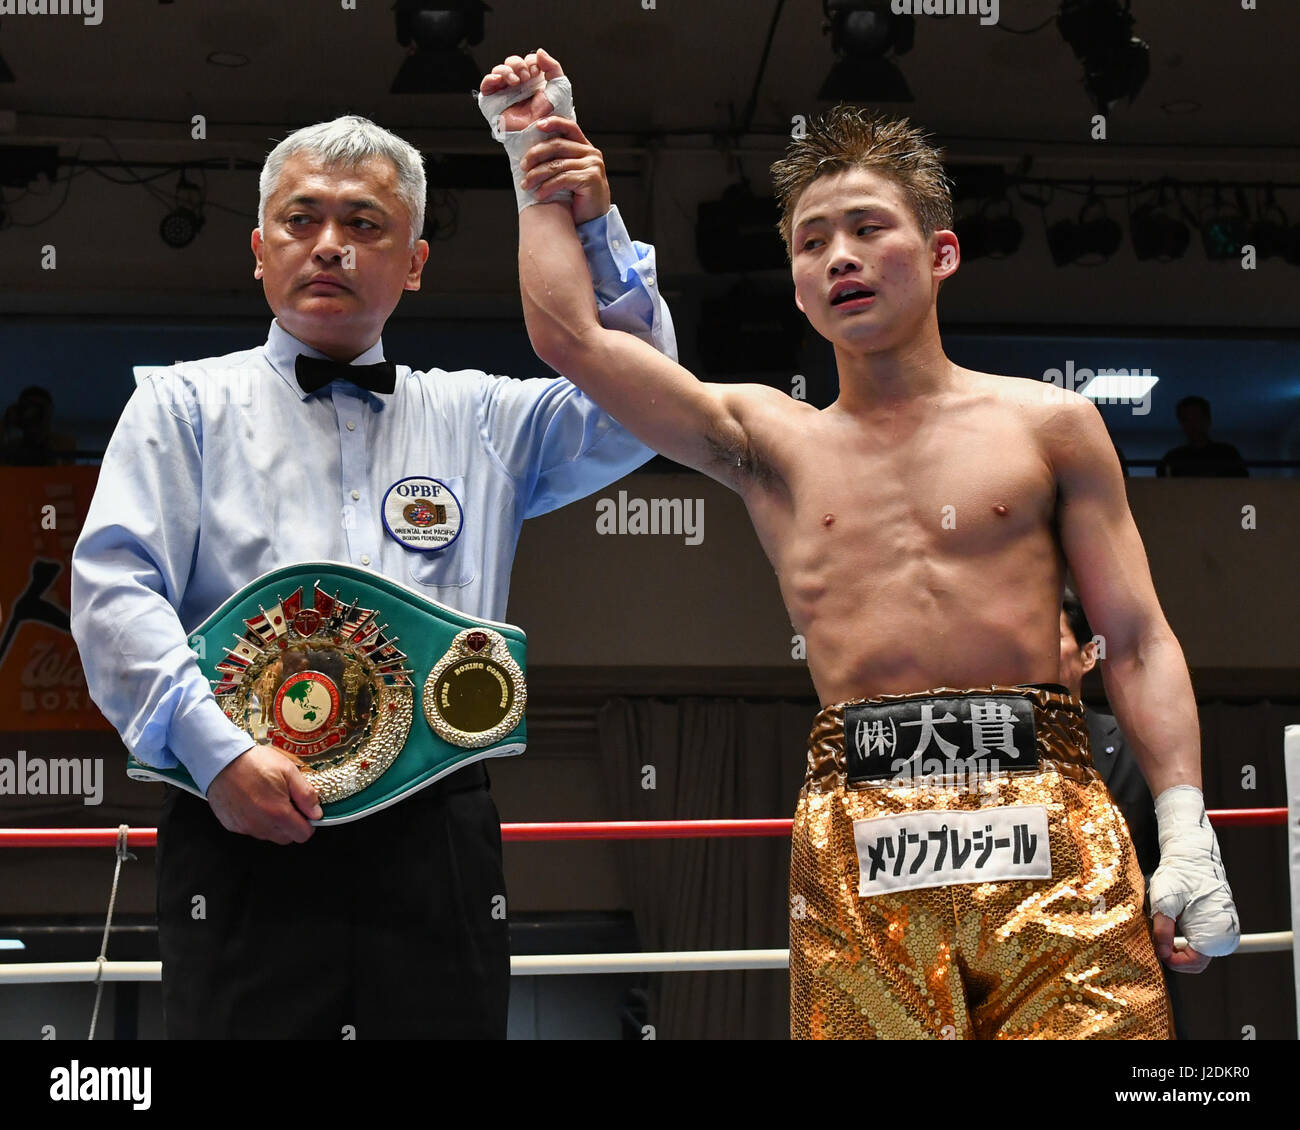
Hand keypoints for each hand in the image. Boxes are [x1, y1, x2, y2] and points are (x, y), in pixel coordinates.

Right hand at [206, 742, 321, 843]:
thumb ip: (305, 795)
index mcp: (278, 813)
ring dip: (274, 823)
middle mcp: (260, 825)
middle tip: (288, 803)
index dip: (308, 823)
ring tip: (269, 800)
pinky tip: (254, 802)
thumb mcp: (288, 771)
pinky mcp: (232, 825)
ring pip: (269, 835)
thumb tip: (316, 813)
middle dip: (292, 824)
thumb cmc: (253, 762)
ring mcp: (245, 827)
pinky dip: (257, 821)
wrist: (221, 760)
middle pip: (286, 838)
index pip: (302, 835)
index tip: (305, 812)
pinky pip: (251, 830)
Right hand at [480, 47, 562, 131]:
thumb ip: (553, 66)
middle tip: (527, 78)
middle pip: (512, 62)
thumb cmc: (552, 116)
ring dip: (508, 70)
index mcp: (534, 82)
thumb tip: (540, 52)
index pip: (527, 61)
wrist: (540, 132)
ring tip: (516, 82)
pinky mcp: (494, 102)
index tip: (536, 72)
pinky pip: (486, 84)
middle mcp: (519, 87)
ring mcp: (506, 93)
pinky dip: (491, 77)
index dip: (531, 62)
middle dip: (519, 65)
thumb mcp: (560, 86)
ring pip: (499, 70)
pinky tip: (501, 81)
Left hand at [520, 116, 610, 225]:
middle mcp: (591, 153)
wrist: (594, 221)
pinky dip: (547, 187)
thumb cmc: (579, 199)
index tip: (536, 125)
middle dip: (536, 154)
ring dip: (536, 175)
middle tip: (522, 166)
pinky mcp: (590, 178)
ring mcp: (592, 165)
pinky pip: (562, 179)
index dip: (553, 122)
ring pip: (556, 164)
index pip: (569, 127)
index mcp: (585, 148)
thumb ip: (558, 161)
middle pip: (557, 145)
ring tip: (526, 185)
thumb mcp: (569, 174)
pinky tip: (539, 194)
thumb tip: (530, 154)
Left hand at [1148, 785, 1239, 972]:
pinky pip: (1203, 940)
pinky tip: (1174, 925)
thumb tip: (1161, 953)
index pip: (1193, 963)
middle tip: (1157, 941)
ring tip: (1163, 931)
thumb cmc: (1178, 876)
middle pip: (1197, 960)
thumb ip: (1163, 930)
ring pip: (1199, 952)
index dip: (1172, 961)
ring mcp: (1224, 930)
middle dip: (1175, 955)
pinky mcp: (1219, 924)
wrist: (1193, 856)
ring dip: (1180, 947)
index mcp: (1214, 933)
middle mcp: (1225, 935)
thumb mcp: (1164, 902)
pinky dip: (1187, 939)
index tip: (1156, 950)